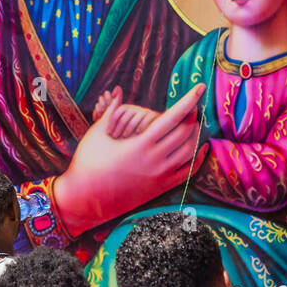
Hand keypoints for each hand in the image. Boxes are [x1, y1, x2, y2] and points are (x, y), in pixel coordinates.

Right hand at [54, 84, 205, 234]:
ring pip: (190, 151)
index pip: (172, 117)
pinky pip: (188, 173)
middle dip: (193, 114)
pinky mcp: (160, 188)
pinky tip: (201, 148)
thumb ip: (112, 110)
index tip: (200, 87)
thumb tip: (117, 91)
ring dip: (195, 134)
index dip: (189, 100)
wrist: (84, 199)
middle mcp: (154, 160)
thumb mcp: (97, 133)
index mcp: (140, 144)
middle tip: (193, 104)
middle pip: (185, 132)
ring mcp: (159, 176)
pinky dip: (198, 158)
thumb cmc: (87, 163)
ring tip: (193, 122)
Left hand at [106, 104, 159, 138]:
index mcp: (127, 110)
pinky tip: (138, 133)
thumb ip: (114, 126)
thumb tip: (98, 122)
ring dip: (129, 127)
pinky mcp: (154, 115)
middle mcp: (135, 109)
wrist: (154, 132)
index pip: (117, 113)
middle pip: (125, 115)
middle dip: (119, 126)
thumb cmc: (134, 134)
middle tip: (115, 137)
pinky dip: (142, 125)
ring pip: (135, 117)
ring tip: (124, 136)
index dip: (111, 123)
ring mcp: (145, 111)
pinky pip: (147, 118)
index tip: (108, 133)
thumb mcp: (123, 130)